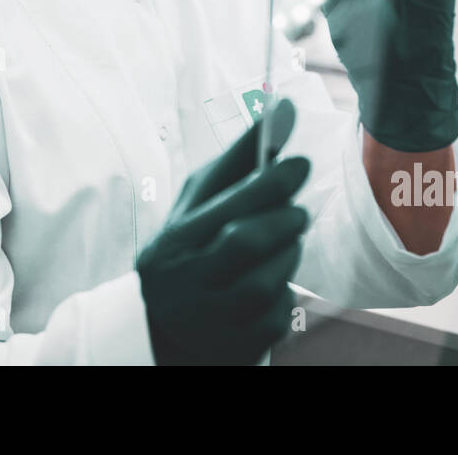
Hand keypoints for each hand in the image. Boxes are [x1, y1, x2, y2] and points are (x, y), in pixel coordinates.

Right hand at [136, 99, 310, 364]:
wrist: (157, 331)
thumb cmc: (187, 251)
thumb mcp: (197, 206)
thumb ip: (239, 162)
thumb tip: (283, 109)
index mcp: (176, 239)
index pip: (229, 207)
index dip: (270, 182)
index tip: (300, 163)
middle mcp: (188, 279)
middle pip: (247, 243)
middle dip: (283, 220)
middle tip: (297, 210)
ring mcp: (210, 319)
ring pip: (269, 281)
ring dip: (288, 256)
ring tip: (282, 246)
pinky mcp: (235, 348)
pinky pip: (277, 316)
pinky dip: (283, 295)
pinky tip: (270, 284)